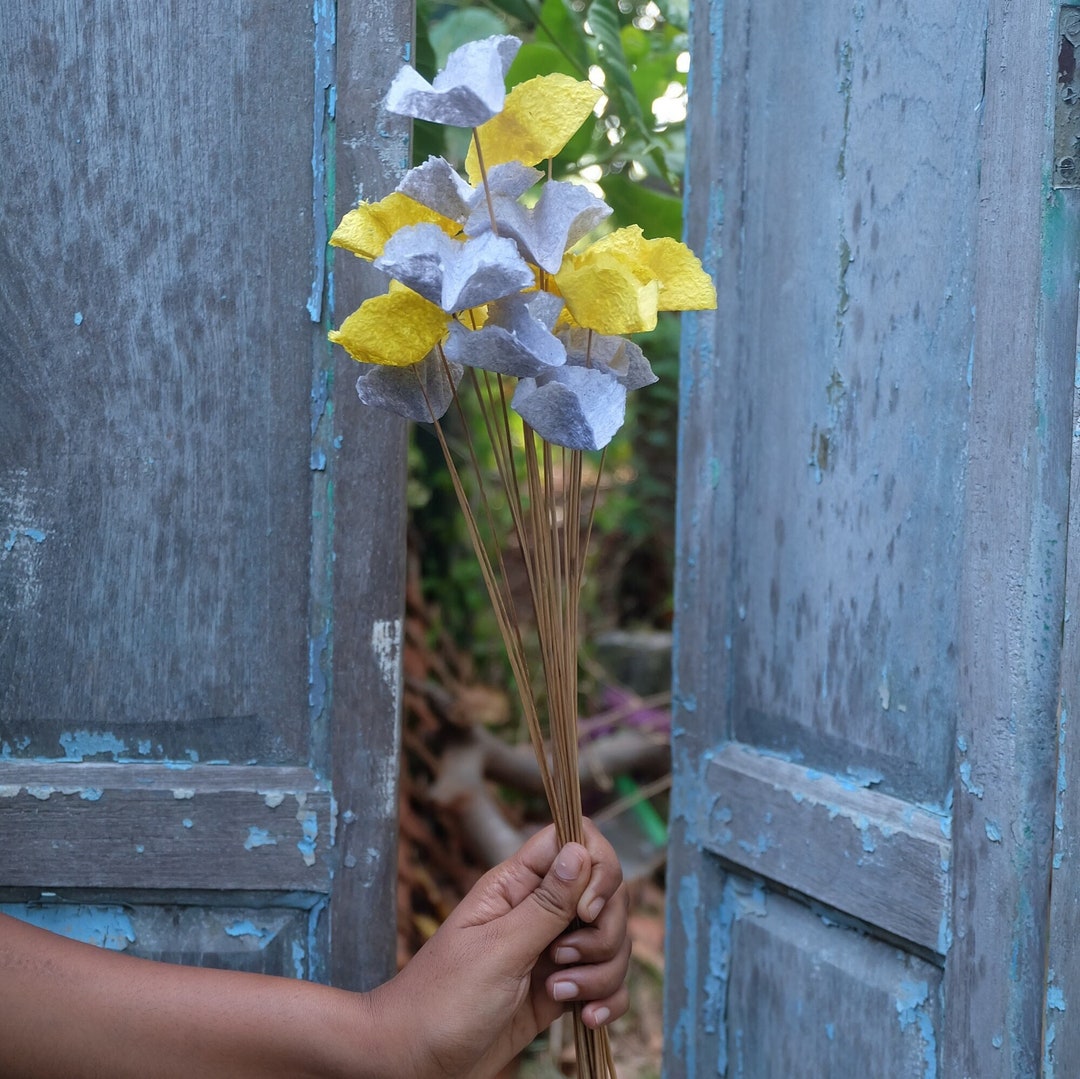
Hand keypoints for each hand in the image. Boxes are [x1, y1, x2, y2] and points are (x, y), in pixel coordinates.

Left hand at [370, 820, 629, 1077]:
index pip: (575, 842)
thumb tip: (581, 850)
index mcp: (516, 885)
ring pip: (611, 941)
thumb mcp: (497, 951)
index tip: (586, 910)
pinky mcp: (560, 989)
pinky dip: (606, 998)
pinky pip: (606, 981)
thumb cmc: (441, 1002)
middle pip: (606, 894)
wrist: (414, 1064)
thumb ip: (546, 904)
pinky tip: (586, 1016)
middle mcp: (539, 911)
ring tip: (561, 994)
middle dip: (604, 931)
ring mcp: (552, 951)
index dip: (596, 868)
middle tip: (564, 958)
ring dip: (602, 971)